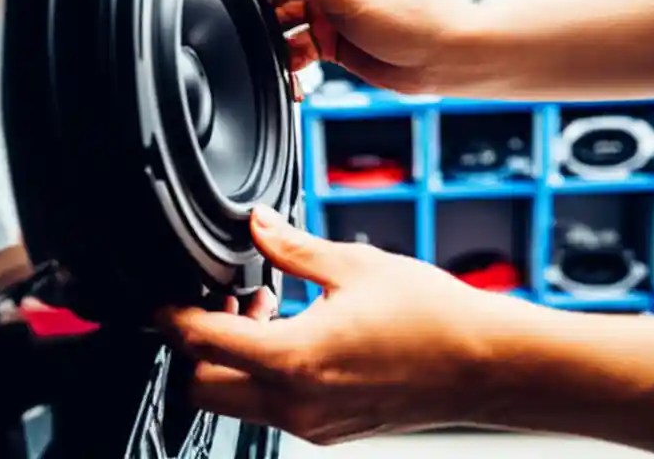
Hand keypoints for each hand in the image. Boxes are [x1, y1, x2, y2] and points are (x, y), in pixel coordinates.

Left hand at [157, 206, 550, 444]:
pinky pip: (271, 409)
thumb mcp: (354, 266)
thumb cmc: (434, 318)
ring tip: (266, 309)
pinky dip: (263, 375)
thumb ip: (292, 246)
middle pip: (202, 389)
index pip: (200, 343)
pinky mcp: (328, 430)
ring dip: (231, 360)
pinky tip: (295, 332)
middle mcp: (294, 402)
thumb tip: (258, 223)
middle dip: (196, 346)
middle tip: (222, 301)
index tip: (166, 297)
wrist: (486, 368)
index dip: (172, 316)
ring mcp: (310, 423)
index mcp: (293, 359)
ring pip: (235, 402)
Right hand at [245, 0, 470, 93]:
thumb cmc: (414, 14)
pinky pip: (295, 43)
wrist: (442, 58)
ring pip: (282, 14)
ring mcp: (330, 3)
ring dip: (274, 33)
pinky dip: (289, 57)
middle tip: (249, 14)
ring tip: (273, 46)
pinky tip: (289, 68)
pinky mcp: (330, 35)